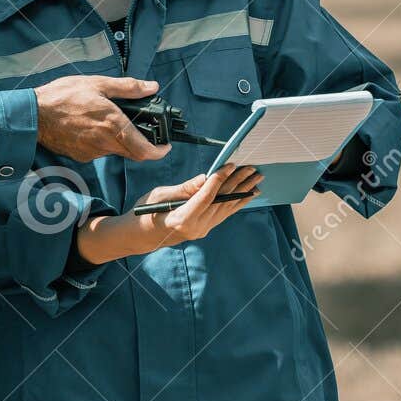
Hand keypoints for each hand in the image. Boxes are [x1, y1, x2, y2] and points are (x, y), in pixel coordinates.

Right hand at [35, 76, 168, 162]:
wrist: (33, 114)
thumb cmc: (63, 96)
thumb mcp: (98, 84)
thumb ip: (128, 88)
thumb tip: (152, 87)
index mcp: (114, 126)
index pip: (144, 151)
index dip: (159, 152)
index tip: (166, 146)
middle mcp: (105, 144)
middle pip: (132, 152)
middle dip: (141, 143)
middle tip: (142, 128)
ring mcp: (92, 152)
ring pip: (115, 150)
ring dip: (119, 139)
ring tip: (109, 119)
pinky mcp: (81, 156)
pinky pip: (99, 151)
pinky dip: (103, 141)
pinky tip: (92, 126)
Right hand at [72, 164, 262, 264]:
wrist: (143, 235)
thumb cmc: (147, 211)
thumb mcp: (160, 195)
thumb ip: (184, 189)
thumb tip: (204, 178)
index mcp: (182, 219)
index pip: (206, 197)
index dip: (220, 179)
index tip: (231, 165)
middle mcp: (196, 227)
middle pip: (221, 201)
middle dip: (237, 183)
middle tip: (251, 168)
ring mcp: (202, 230)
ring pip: (226, 207)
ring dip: (243, 191)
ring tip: (256, 178)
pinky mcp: (205, 228)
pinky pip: (225, 213)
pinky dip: (238, 202)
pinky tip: (250, 193)